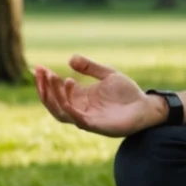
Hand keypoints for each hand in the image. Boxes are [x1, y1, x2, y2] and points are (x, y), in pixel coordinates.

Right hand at [33, 54, 164, 137]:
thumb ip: (89, 67)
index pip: (57, 91)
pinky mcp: (95, 125)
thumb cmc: (128, 93)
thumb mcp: (107, 74)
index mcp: (80, 98)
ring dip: (53, 95)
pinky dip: (68, 104)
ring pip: (60, 110)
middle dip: (44, 88)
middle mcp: (80, 109)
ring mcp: (86, 119)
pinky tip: (68, 85)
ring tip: (51, 77)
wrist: (146, 107)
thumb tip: (70, 59)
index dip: (46, 80)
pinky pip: (76, 117)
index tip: (39, 67)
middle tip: (40, 72)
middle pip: (53, 103)